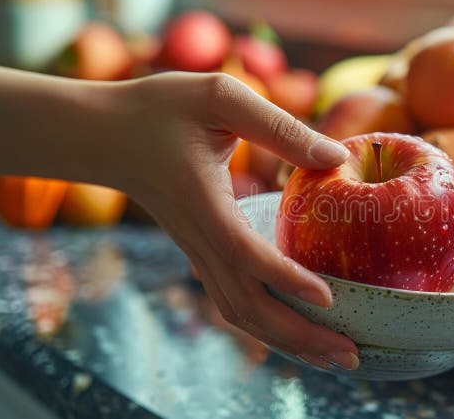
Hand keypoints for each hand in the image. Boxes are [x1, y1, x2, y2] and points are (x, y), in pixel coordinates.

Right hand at [107, 72, 357, 369]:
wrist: (103, 134)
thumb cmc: (161, 108)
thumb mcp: (221, 97)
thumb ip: (278, 127)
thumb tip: (335, 157)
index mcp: (202, 201)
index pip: (243, 251)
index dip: (283, 279)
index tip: (327, 299)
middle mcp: (198, 237)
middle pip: (245, 304)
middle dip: (297, 335)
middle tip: (350, 355)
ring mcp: (197, 250)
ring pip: (239, 311)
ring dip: (286, 339)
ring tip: (336, 356)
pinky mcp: (201, 252)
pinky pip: (234, 300)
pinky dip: (268, 324)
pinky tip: (299, 331)